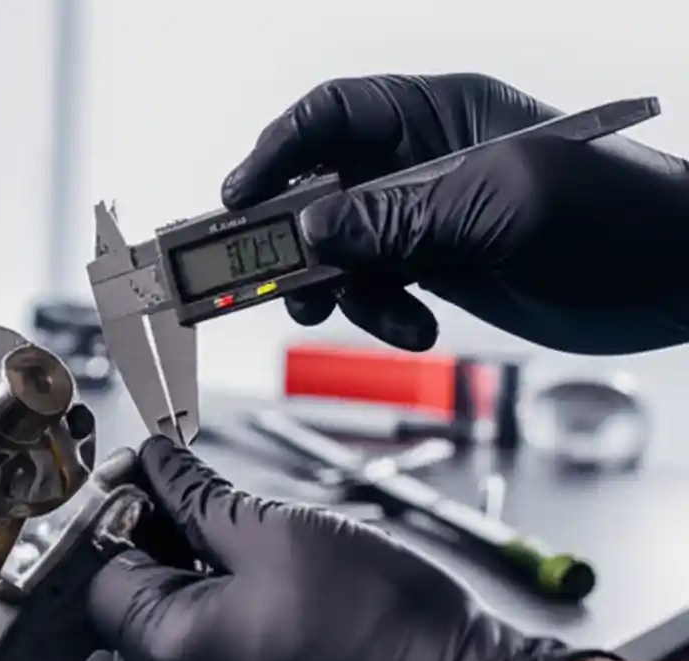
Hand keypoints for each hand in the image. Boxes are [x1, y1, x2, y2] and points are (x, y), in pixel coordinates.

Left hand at [88, 437, 614, 660]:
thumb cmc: (384, 625)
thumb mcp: (276, 532)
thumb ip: (196, 496)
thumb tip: (156, 466)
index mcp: (170, 655)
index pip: (99, 572)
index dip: (119, 513)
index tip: (144, 479)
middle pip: (124, 606)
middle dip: (150, 545)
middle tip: (191, 503)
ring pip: (160, 634)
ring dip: (180, 580)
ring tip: (233, 546)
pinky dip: (207, 618)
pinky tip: (249, 587)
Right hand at [221, 73, 688, 353]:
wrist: (678, 281)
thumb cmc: (618, 214)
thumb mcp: (500, 206)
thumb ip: (398, 219)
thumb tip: (312, 233)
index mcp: (438, 114)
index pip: (333, 116)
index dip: (278, 152)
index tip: (240, 198)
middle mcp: (422, 160)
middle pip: (321, 186)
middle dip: (294, 235)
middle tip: (273, 277)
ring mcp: (426, 215)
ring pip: (341, 247)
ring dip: (337, 286)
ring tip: (356, 309)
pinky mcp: (437, 264)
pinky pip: (376, 285)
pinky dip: (378, 311)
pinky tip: (414, 322)